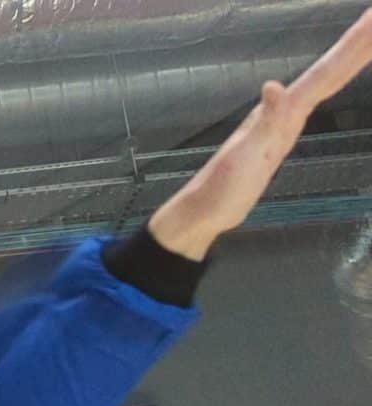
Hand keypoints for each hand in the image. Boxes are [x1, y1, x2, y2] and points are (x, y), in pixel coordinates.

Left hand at [150, 9, 371, 259]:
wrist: (204, 211)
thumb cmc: (223, 187)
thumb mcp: (246, 156)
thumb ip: (264, 122)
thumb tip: (274, 86)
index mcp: (282, 112)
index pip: (326, 73)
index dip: (353, 47)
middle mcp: (285, 111)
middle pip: (328, 71)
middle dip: (356, 45)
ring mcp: (284, 123)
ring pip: (324, 82)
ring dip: (346, 59)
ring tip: (366, 39)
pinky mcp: (282, 137)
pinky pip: (314, 102)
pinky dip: (328, 87)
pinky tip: (329, 82)